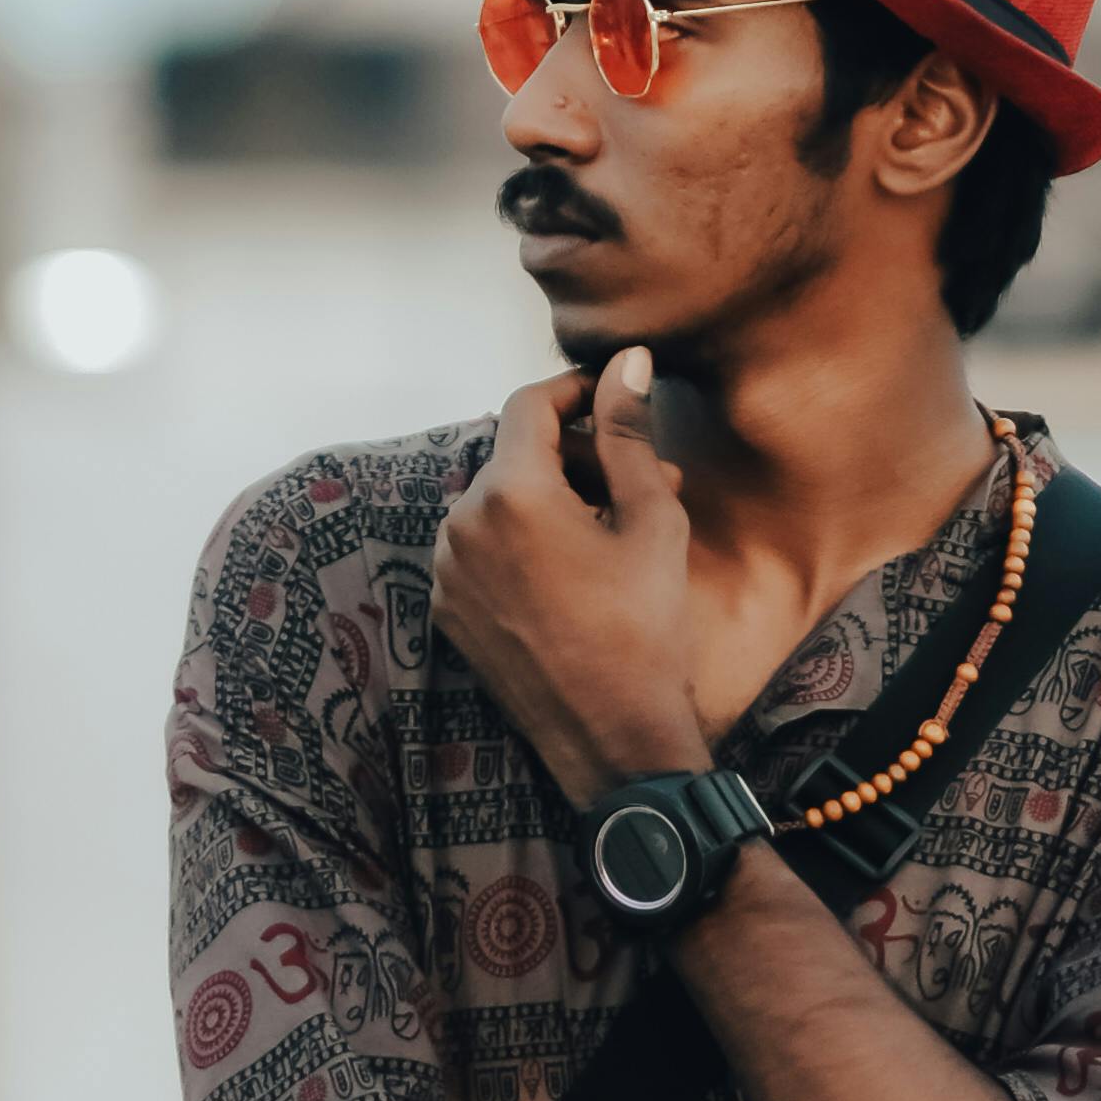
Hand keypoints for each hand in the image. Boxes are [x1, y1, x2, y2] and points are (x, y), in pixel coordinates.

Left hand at [430, 353, 703, 806]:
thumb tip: (626, 362)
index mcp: (510, 494)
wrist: (613, 738)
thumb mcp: (652, 520)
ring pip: (499, 502)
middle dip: (577, 455)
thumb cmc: (643, 628)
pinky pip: (483, 548)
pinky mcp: (449, 611)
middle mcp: (462, 525)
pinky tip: (576, 568)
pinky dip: (524, 541)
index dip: (574, 390)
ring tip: (615, 526)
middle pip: (515, 456)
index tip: (613, 394)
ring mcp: (448, 572)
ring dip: (552, 499)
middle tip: (641, 476)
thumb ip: (628, 433)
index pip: (529, 406)